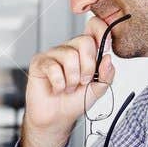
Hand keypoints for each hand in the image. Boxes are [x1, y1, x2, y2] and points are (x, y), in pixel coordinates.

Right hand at [21, 15, 114, 146]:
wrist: (57, 119)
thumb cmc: (75, 101)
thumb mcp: (98, 89)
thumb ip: (107, 75)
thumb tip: (108, 58)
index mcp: (85, 51)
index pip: (94, 27)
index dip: (102, 30)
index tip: (107, 46)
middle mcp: (69, 49)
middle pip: (85, 41)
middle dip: (88, 66)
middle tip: (83, 81)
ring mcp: (53, 54)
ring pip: (70, 55)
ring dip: (72, 79)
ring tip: (68, 88)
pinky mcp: (39, 62)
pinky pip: (53, 67)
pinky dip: (59, 83)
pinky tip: (57, 89)